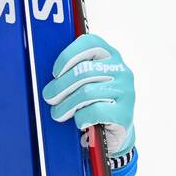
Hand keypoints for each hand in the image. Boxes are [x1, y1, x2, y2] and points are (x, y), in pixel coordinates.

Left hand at [42, 33, 135, 158]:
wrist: (113, 132)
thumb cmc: (93, 102)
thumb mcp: (84, 82)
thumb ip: (72, 71)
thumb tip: (49, 76)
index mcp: (110, 56)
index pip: (89, 43)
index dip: (67, 56)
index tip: (55, 73)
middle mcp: (122, 70)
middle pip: (83, 71)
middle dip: (60, 87)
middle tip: (49, 97)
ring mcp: (126, 91)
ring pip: (87, 92)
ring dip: (66, 106)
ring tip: (59, 113)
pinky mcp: (125, 113)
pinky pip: (95, 111)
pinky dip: (81, 118)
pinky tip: (80, 121)